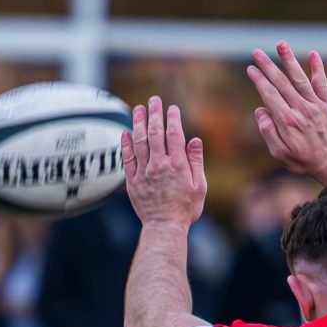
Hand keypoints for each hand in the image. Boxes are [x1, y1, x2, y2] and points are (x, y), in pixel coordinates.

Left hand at [120, 96, 206, 229]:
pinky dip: (126, 144)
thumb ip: (196, 161)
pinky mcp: (132, 180)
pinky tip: (126, 132)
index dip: (172, 118)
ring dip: (138, 123)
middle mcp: (159, 165)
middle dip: (154, 114)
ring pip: (139, 141)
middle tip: (153, 100)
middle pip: (155, 133)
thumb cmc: (185, 209)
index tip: (172, 108)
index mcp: (177, 165)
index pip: (174, 134)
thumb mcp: (199, 186)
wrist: (164, 226)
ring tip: (138, 109)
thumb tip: (194, 140)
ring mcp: (144, 172)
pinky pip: (127, 158)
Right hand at [247, 41, 326, 179]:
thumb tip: (260, 110)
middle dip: (267, 66)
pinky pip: (322, 83)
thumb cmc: (302, 160)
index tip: (251, 69)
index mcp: (286, 121)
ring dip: (289, 60)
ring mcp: (315, 105)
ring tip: (280, 44)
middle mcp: (301, 109)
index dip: (259, 80)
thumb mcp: (279, 153)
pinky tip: (313, 54)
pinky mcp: (326, 105)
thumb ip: (268, 131)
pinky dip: (318, 68)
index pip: (269, 94)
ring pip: (299, 78)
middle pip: (281, 82)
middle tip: (256, 52)